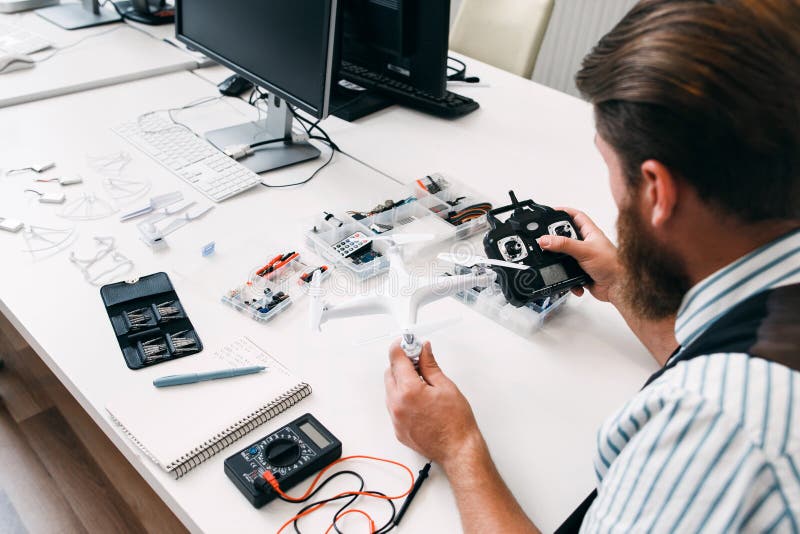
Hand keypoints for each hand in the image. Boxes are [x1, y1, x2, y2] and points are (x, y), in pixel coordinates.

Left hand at [384, 340, 483, 470]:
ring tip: (422, 384)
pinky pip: (394, 407)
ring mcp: (396, 419)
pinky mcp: (398, 429)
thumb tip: (423, 351)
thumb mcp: (446, 386)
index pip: (396, 359)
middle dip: (401, 365)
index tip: (405, 342)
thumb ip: (430, 365)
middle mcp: (397, 405)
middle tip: (418, 362)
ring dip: (401, 382)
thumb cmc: (456, 423)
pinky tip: (419, 400)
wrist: (458, 450)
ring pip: (390, 391)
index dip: (400, 347)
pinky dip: (402, 399)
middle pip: (390, 374)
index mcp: (409, 391)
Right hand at [536, 208, 621, 302]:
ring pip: (565, 256)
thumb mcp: (585, 250)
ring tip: (555, 262)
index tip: (550, 212)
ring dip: (560, 262)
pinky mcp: (581, 272)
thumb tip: (545, 239)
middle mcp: (587, 245)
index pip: (576, 216)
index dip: (564, 212)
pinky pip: (567, 273)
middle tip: (546, 241)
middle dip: (556, 239)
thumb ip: (564, 244)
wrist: (619, 287)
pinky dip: (566, 278)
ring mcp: (583, 259)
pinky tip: (569, 279)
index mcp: (590, 233)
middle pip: (566, 236)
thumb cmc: (613, 265)